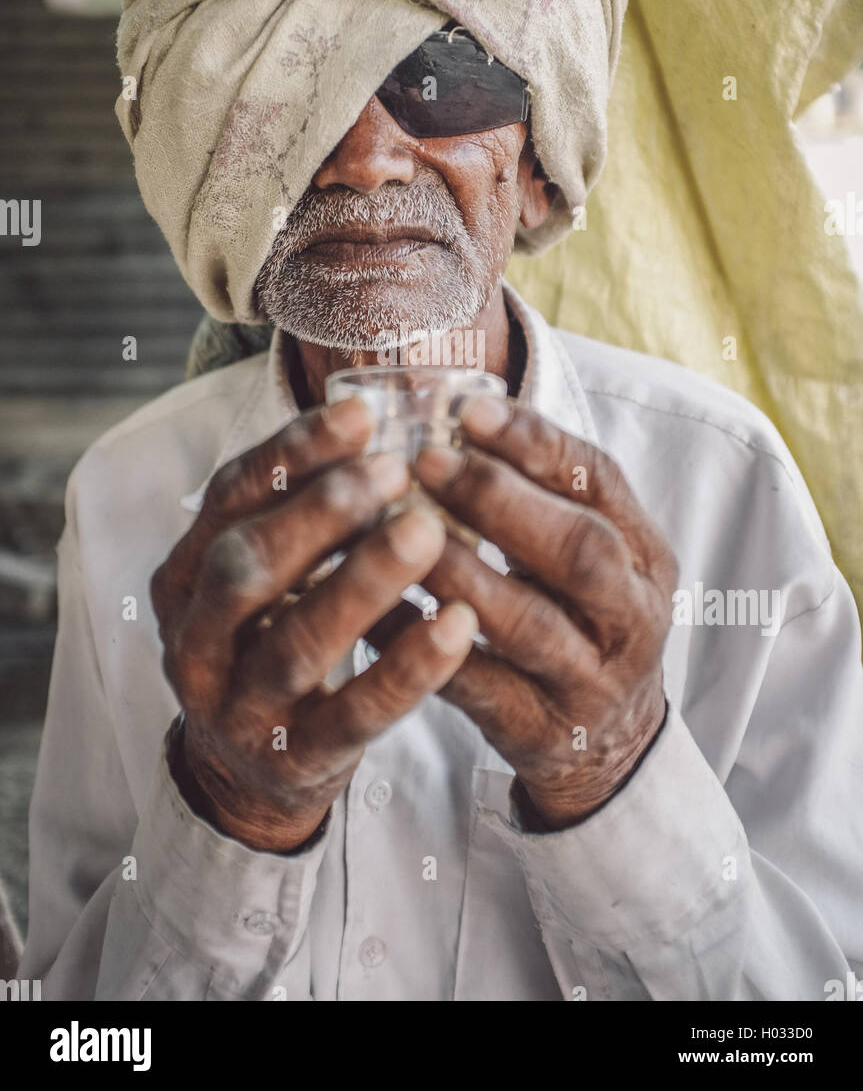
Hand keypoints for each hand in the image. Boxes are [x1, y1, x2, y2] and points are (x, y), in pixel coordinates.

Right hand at [150, 396, 475, 851]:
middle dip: (321, 511)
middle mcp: (197, 640)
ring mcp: (239, 707)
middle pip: (247, 565)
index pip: (229, 498)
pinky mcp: (293, 760)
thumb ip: (304, 515)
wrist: (247, 776)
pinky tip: (458, 626)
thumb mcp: (268, 578)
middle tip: (396, 469)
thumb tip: (381, 428)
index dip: (293, 453)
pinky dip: (407, 669)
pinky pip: (354, 714)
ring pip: (296, 642)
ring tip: (426, 531)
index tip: (362, 414)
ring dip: (363, 582)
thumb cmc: (272, 641)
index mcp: (185, 577)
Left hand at [412, 396, 677, 828]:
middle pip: (581, 550)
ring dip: (459, 572)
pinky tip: (375, 615)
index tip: (467, 410)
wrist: (609, 744)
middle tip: (425, 462)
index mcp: (646, 554)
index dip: (535, 442)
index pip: (601, 482)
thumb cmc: (580, 620)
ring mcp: (593, 680)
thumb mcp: (592, 556)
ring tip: (395, 533)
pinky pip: (479, 689)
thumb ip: (544, 495)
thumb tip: (457, 411)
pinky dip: (425, 650)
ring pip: (529, 623)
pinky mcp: (542, 732)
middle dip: (500, 500)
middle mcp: (632, 615)